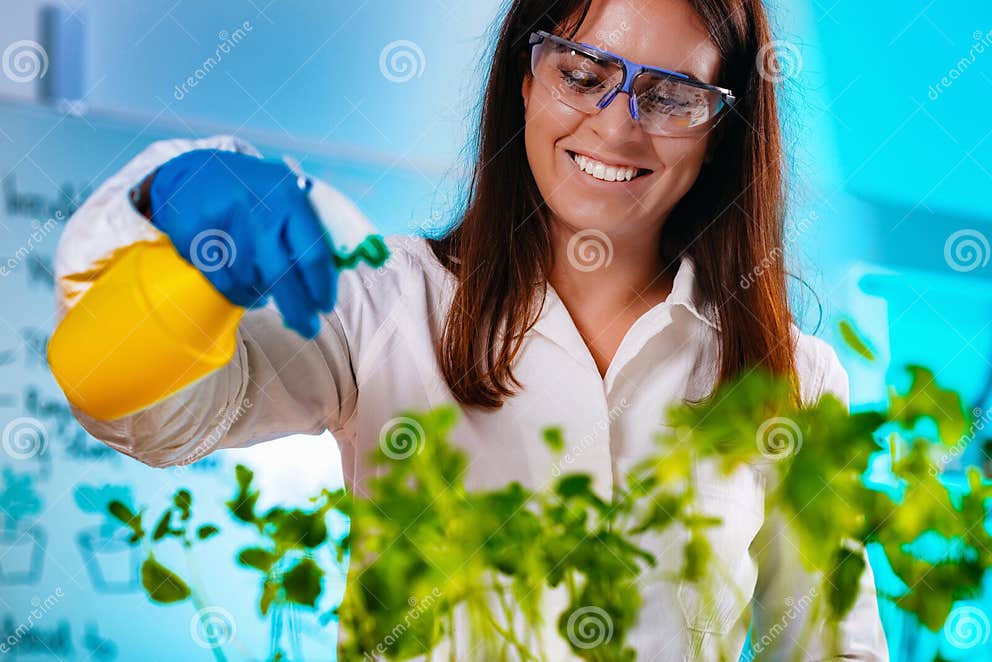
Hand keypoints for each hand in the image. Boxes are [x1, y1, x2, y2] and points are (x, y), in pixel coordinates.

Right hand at [147, 149, 336, 338]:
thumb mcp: (287, 195)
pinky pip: (223, 282)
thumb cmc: (254, 193)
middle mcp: (258, 207)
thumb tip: (334, 277)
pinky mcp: (195, 235)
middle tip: (308, 329)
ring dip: (261, 295)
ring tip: (263, 290)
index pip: (314, 253)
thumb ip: (310, 230)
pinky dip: (237, 292)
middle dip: (298, 310)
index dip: (322, 287)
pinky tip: (242, 285)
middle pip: (282, 276)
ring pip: (250, 282)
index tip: (325, 306)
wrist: (195, 172)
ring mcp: (224, 221)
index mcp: (290, 197)